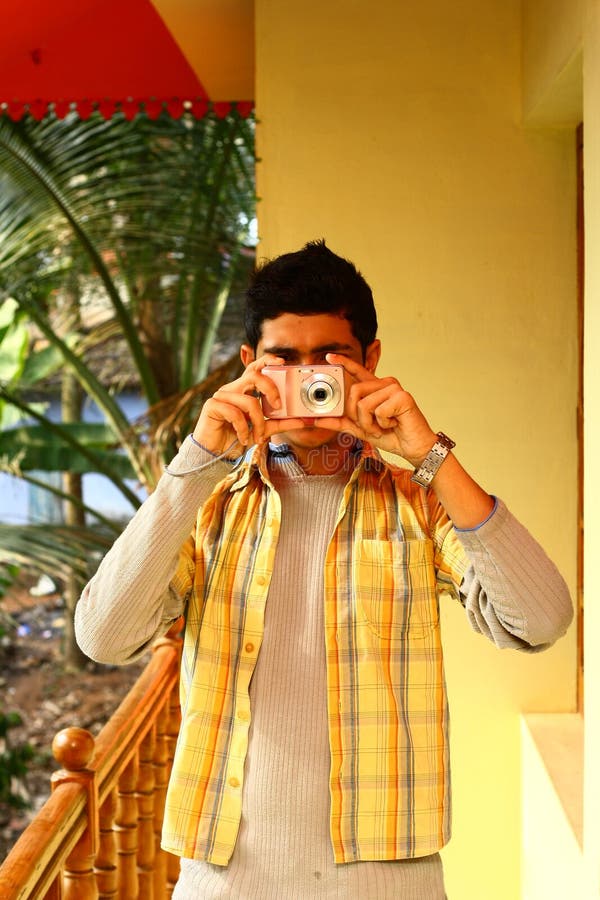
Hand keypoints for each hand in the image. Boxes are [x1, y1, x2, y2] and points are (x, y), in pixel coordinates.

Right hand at [193, 354, 304, 456]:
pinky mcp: (212, 406)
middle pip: (253, 375)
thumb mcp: (263, 431)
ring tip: (258, 437)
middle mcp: (232, 389)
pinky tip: (243, 438)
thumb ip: (280, 424)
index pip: (254, 368)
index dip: (267, 360)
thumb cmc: (236, 439)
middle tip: (278, 405)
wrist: (214, 455)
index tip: (282, 361)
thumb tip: (303, 421)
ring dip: (258, 422)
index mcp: (243, 390)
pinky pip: (235, 413)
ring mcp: (220, 396)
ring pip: (249, 401)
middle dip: (270, 388)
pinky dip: (244, 429)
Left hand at [317, 353, 437, 465]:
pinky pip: (379, 411)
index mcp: (376, 389)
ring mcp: (395, 388)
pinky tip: (395, 424)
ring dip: (370, 423)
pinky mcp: (403, 396)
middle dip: (358, 416)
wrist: (414, 448)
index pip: (358, 372)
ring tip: (385, 426)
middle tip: (373, 426)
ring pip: (364, 404)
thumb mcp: (360, 429)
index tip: (329, 357)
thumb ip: (340, 423)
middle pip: (354, 392)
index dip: (344, 363)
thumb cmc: (391, 436)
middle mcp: (385, 384)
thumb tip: (316, 420)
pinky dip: (383, 424)